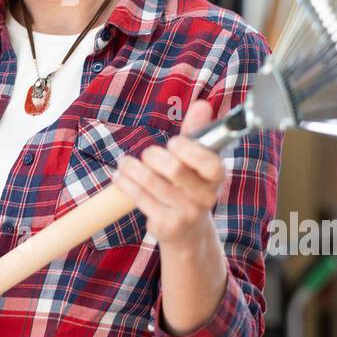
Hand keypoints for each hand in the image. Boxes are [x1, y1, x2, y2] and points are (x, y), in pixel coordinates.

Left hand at [111, 99, 225, 250]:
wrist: (188, 232)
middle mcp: (206, 197)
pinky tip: (120, 177)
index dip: (188, 150)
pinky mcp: (167, 224)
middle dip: (154, 156)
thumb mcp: (196, 160)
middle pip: (175, 169)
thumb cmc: (189, 185)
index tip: (172, 142)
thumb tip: (202, 104)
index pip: (210, 162)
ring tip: (124, 162)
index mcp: (216, 177)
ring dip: (133, 168)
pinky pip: (141, 198)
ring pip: (153, 183)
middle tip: (146, 154)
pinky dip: (126, 184)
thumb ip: (197, 132)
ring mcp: (187, 213)